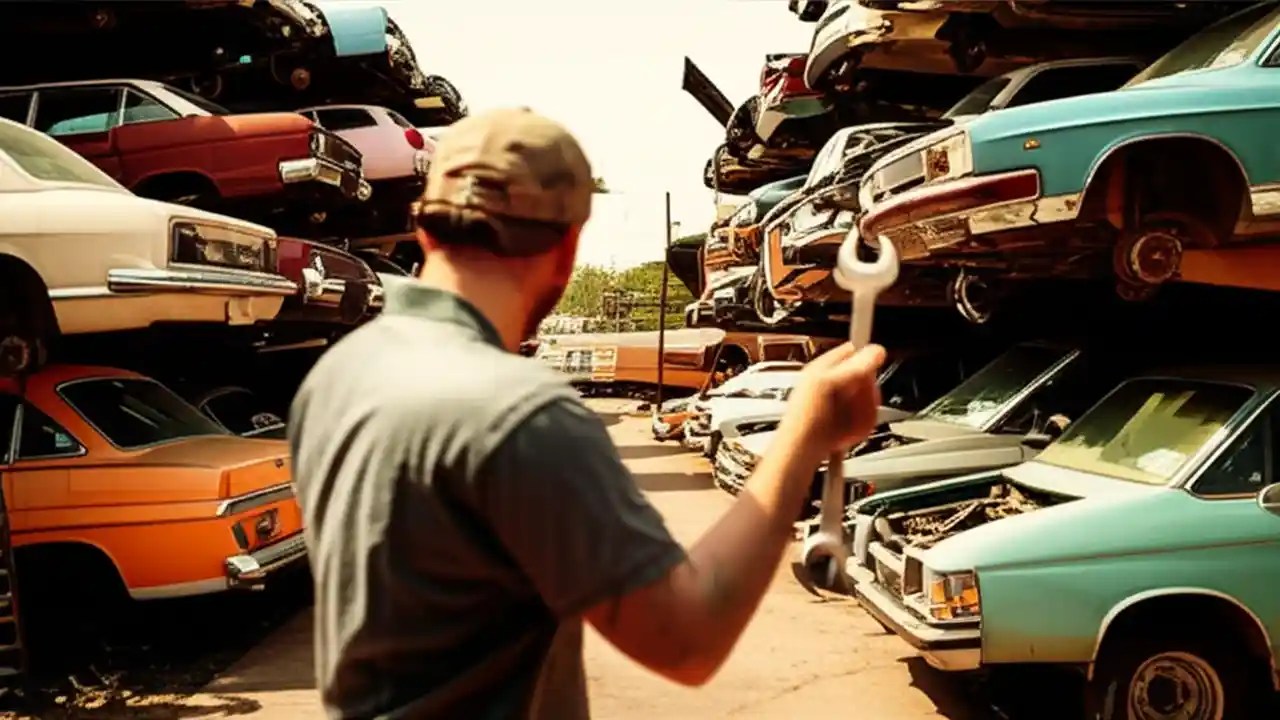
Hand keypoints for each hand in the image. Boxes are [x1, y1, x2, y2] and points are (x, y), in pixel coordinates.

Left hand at [775, 343, 885, 464]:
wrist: (798, 454)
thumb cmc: (805, 419)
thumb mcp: (829, 385)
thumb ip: (854, 368)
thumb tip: (876, 351)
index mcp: (823, 368)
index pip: (853, 352)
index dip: (866, 363)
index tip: (869, 377)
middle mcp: (830, 384)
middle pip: (865, 381)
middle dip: (864, 397)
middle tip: (853, 408)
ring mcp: (836, 404)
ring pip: (866, 403)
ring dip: (861, 417)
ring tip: (845, 425)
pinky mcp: (841, 422)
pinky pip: (862, 421)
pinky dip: (857, 429)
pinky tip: (845, 434)